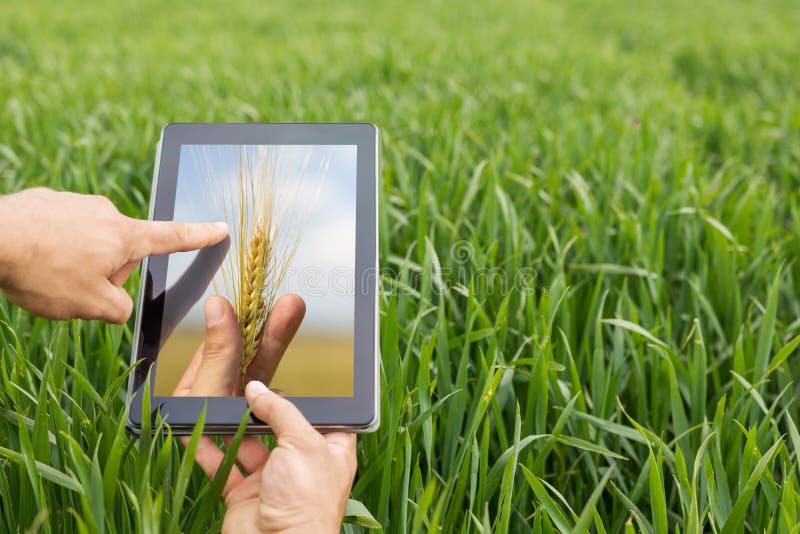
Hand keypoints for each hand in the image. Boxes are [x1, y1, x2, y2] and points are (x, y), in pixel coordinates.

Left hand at [0, 187, 227, 322]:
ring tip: (46, 274)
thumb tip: (119, 304)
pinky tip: (31, 259)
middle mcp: (104, 213)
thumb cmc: (42, 271)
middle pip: (120, 251)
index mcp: (124, 237)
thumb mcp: (90, 305)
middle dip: (104, 272)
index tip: (220, 227)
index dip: (199, 236)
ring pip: (88, 243)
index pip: (172, 237)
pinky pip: (60, 231)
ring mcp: (74, 203)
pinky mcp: (45, 202)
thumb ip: (119, 310)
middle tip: (75, 289)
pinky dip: (52, 248)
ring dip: (75, 261)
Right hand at [174, 295, 356, 533]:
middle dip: (258, 403)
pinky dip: (206, 448)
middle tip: (240, 372)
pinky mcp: (244, 495)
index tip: (284, 364)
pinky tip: (191, 426)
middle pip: (278, 423)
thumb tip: (258, 388)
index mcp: (331, 448)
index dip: (303, 389)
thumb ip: (281, 410)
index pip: (318, 409)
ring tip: (211, 391)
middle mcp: (303, 461)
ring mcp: (273, 478)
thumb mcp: (303, 443)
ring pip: (246, 442)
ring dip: (228, 423)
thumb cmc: (306, 500)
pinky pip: (222, 465)